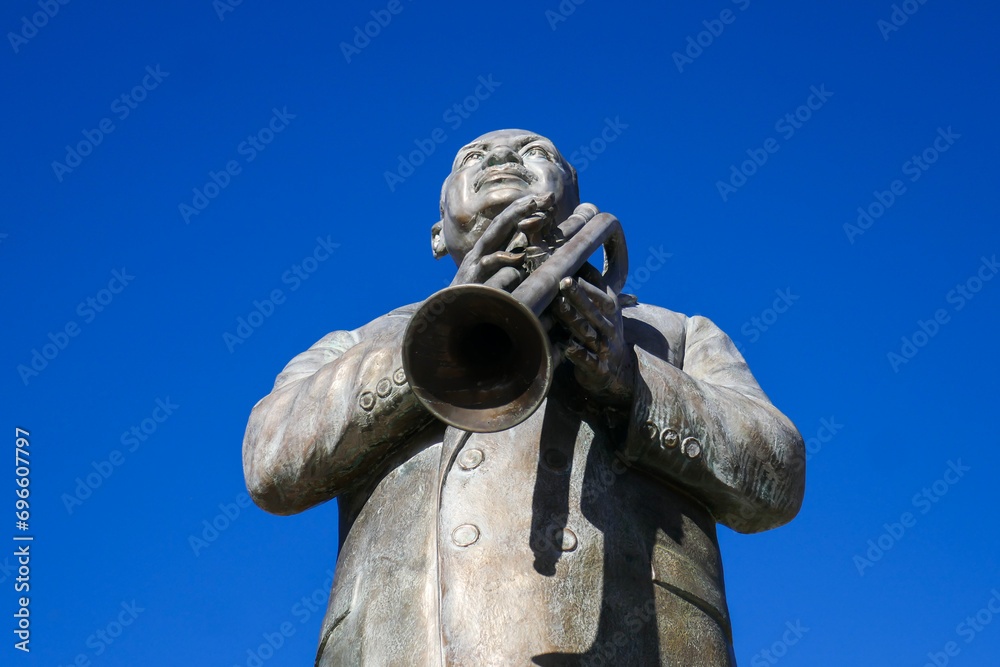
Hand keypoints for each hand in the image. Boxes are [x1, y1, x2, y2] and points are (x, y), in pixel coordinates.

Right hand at [451, 192, 554, 290]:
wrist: (448, 314)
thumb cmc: (476, 298)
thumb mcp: (495, 279)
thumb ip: (511, 267)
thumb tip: (530, 256)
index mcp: (488, 250)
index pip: (508, 223)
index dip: (526, 209)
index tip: (548, 199)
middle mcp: (481, 251)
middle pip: (502, 222)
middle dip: (523, 206)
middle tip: (547, 197)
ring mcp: (475, 262)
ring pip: (495, 234)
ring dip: (515, 219)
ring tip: (535, 210)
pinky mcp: (473, 278)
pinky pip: (488, 264)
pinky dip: (503, 258)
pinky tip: (520, 256)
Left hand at [551, 275, 634, 406]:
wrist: (617, 369)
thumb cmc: (603, 329)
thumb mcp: (604, 305)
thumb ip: (593, 282)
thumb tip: (578, 254)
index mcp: (610, 309)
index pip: (601, 292)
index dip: (587, 281)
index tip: (571, 267)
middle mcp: (609, 326)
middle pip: (594, 309)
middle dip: (579, 295)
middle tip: (564, 281)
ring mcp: (604, 347)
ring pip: (588, 331)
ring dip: (573, 318)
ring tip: (558, 306)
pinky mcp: (598, 368)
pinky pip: (588, 360)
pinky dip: (578, 354)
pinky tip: (567, 346)